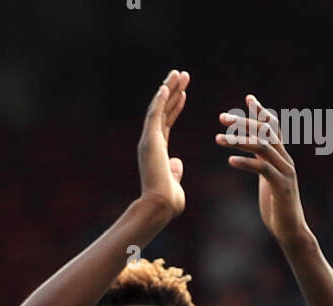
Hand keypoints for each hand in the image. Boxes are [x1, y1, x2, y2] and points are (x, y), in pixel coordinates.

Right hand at [137, 69, 188, 216]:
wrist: (160, 206)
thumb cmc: (169, 201)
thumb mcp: (174, 182)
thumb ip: (175, 171)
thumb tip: (176, 162)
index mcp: (157, 151)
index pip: (166, 123)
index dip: (175, 107)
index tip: (184, 93)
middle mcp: (150, 143)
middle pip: (162, 111)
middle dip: (172, 92)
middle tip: (182, 75)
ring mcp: (149, 141)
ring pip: (158, 109)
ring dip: (168, 90)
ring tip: (178, 73)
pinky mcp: (150, 141)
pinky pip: (154, 115)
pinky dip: (160, 100)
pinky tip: (166, 86)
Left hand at [217, 95, 308, 245]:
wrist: (291, 231)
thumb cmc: (277, 208)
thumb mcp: (267, 181)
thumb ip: (262, 165)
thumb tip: (251, 154)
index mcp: (281, 157)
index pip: (272, 127)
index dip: (261, 112)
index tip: (248, 98)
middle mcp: (285, 159)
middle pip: (265, 132)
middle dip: (243, 122)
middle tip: (222, 117)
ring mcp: (285, 171)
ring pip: (263, 147)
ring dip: (239, 141)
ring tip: (218, 139)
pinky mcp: (281, 186)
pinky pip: (263, 169)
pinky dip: (246, 163)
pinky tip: (230, 161)